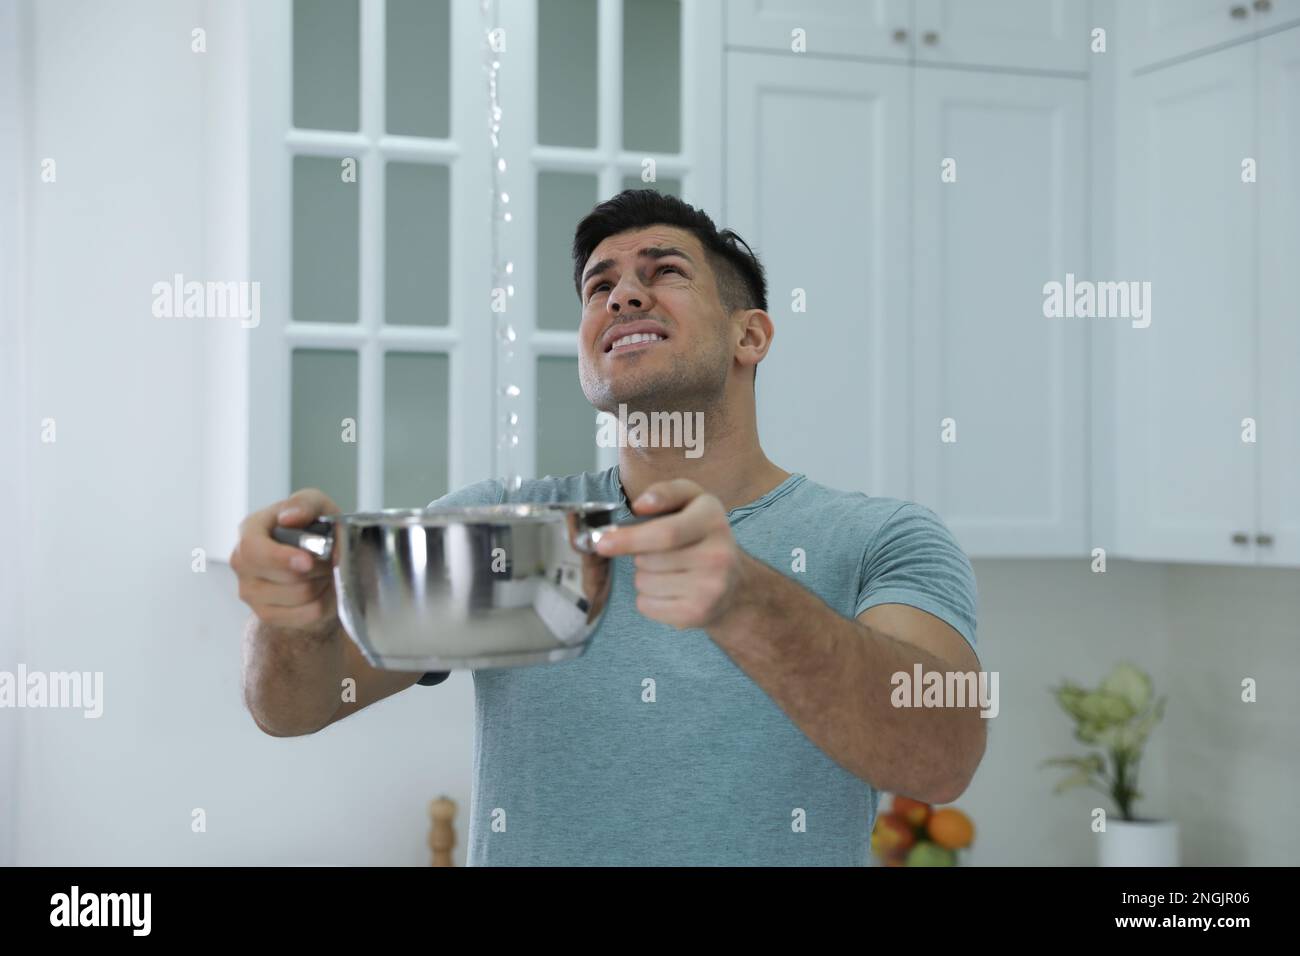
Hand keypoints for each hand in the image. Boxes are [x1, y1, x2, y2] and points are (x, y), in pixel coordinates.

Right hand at [230, 488, 340, 632]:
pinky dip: (323, 603)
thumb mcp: (316, 506)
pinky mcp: (266, 614)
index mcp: (250, 530)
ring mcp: (250, 591)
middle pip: (284, 576)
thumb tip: (289, 518)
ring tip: (325, 572)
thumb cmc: (313, 529)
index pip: (254, 549)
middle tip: (330, 558)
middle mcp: (242, 562)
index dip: (281, 558)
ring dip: (323, 583)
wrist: (318, 562)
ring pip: (299, 596)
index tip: (308, 562)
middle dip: (318, 568)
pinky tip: (323, 590)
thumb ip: (304, 504)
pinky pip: (305, 615)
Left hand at [594, 478, 746, 629]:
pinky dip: (648, 599)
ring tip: (669, 571)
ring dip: (644, 576)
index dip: (630, 538)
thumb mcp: (690, 501)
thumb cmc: (701, 535)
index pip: (665, 533)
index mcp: (713, 520)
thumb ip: (665, 492)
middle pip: (648, 559)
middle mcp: (718, 555)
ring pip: (644, 583)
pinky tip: (670, 590)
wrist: (734, 583)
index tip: (603, 543)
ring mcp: (710, 588)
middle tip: (657, 553)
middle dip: (639, 555)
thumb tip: (640, 505)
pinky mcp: (697, 614)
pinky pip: (647, 605)